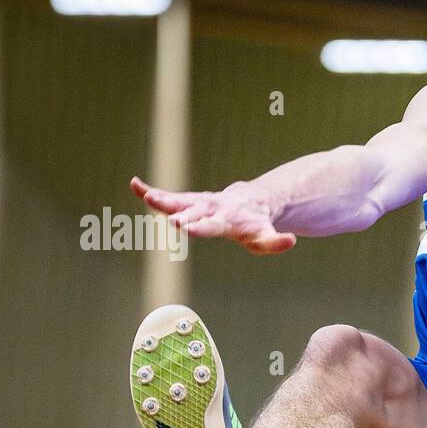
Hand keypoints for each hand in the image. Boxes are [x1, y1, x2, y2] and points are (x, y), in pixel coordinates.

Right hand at [130, 176, 295, 254]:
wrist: (251, 202)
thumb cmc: (256, 225)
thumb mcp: (267, 238)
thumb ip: (275, 242)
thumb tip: (291, 240)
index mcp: (226, 221)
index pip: (211, 224)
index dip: (199, 226)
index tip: (186, 227)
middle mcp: (211, 209)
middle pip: (193, 212)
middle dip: (181, 215)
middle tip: (167, 217)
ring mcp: (199, 203)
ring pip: (178, 201)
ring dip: (161, 199)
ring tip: (143, 194)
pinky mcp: (190, 200)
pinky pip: (170, 196)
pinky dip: (152, 191)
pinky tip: (135, 185)